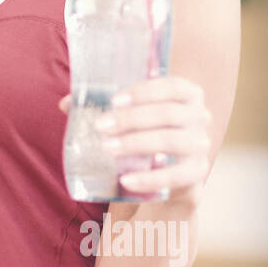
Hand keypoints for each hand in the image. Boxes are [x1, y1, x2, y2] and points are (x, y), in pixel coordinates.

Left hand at [58, 76, 212, 205]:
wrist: (166, 175)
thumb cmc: (145, 133)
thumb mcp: (129, 118)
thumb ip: (102, 106)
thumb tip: (67, 104)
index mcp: (187, 94)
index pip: (172, 86)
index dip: (144, 91)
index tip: (115, 100)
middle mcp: (200, 117)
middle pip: (168, 114)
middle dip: (131, 119)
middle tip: (101, 126)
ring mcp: (201, 146)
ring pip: (172, 141)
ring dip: (137, 144)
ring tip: (108, 149)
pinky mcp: (196, 174)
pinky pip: (176, 176)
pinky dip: (150, 178)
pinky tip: (126, 180)